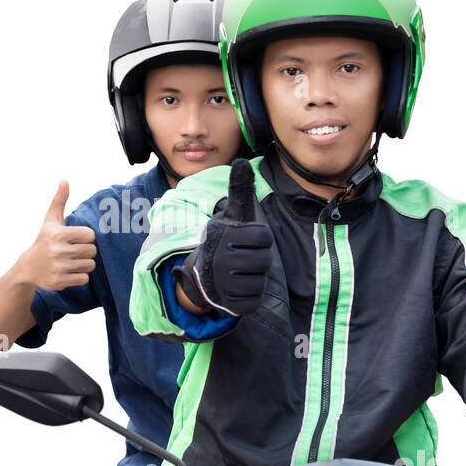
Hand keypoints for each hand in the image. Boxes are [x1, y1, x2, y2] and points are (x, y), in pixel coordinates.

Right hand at [16, 181, 96, 290]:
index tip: (75, 239)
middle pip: (92, 251)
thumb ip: (59, 201)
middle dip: (85, 251)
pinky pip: (84, 278)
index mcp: (58, 234)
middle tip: (73, 251)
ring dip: (84, 264)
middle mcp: (57, 251)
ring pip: (90, 265)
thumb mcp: (50, 220)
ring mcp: (58, 267)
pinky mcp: (59, 281)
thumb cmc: (44, 240)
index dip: (85, 237)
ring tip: (72, 261)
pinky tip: (69, 271)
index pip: (90, 235)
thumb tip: (64, 180)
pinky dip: (80, 276)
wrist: (28, 267)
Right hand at [173, 160, 272, 316]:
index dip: (260, 238)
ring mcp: (221, 283)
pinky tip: (238, 287)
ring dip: (255, 277)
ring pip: (261, 280)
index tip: (245, 239)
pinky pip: (254, 300)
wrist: (201, 275)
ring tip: (239, 272)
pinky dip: (250, 295)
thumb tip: (241, 161)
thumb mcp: (231, 215)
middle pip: (264, 259)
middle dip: (258, 258)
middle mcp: (219, 258)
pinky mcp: (227, 304)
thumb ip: (239, 190)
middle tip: (242, 257)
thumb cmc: (225, 240)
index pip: (264, 237)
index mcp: (222, 234)